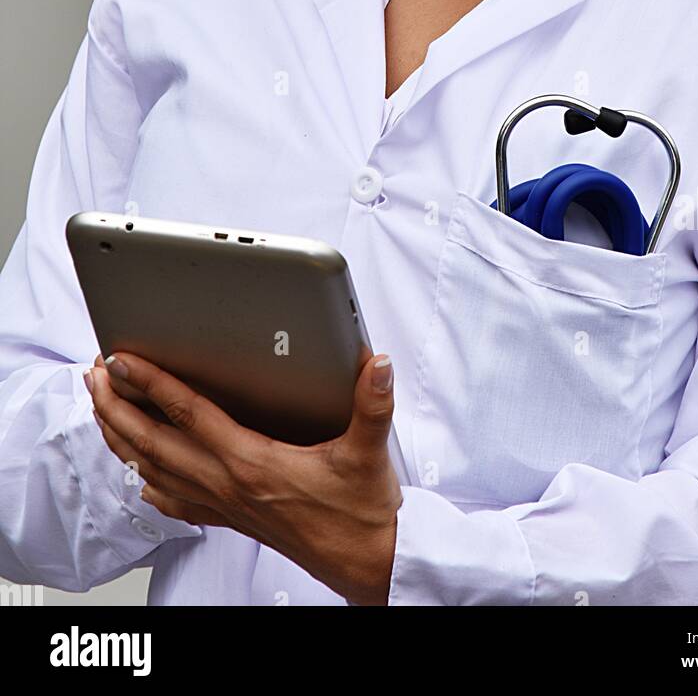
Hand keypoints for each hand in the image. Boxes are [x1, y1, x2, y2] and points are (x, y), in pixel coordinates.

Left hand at [85, 349, 402, 605]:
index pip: (188, 415)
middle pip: (154, 443)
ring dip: (123, 439)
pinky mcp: (234, 520)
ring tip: (104, 410)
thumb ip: (373, 403)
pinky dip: (151, 483)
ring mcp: (226, 505)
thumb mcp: (370, 452)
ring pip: (155, 471)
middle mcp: (229, 485)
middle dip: (117, 407)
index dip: (151, 384)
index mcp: (253, 462)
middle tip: (95, 374)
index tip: (122, 359)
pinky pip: (178, 501)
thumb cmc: (364, 513)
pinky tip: (142, 476)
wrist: (369, 565)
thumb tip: (376, 363)